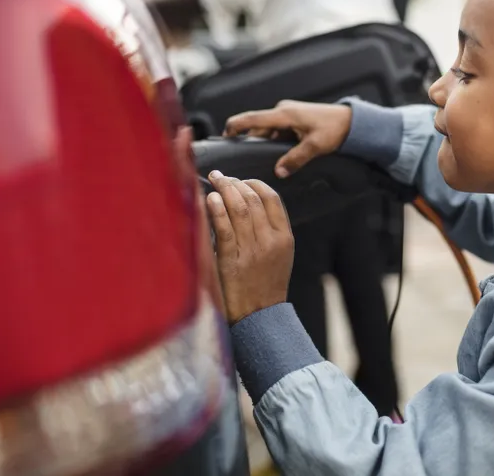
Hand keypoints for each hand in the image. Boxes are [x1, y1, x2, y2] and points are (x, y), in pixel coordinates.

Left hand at [206, 171, 293, 323]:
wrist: (259, 316)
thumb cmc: (266, 285)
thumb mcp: (280, 255)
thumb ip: (270, 230)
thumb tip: (250, 203)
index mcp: (285, 237)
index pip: (272, 198)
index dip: (254, 183)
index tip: (241, 180)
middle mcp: (270, 240)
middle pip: (253, 199)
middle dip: (235, 182)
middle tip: (221, 176)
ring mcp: (251, 250)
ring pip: (238, 209)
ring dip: (224, 190)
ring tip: (214, 181)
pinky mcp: (231, 260)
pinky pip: (224, 228)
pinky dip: (216, 210)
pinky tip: (209, 199)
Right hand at [224, 100, 351, 177]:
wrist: (351, 120)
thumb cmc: (335, 129)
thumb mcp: (315, 146)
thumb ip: (295, 159)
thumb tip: (279, 172)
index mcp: (285, 114)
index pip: (253, 118)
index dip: (236, 126)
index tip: (224, 136)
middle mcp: (283, 111)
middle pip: (258, 127)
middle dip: (250, 141)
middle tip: (242, 159)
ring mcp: (288, 114)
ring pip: (268, 131)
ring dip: (264, 143)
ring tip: (260, 160)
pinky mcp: (294, 119)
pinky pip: (277, 131)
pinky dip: (274, 142)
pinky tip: (277, 155)